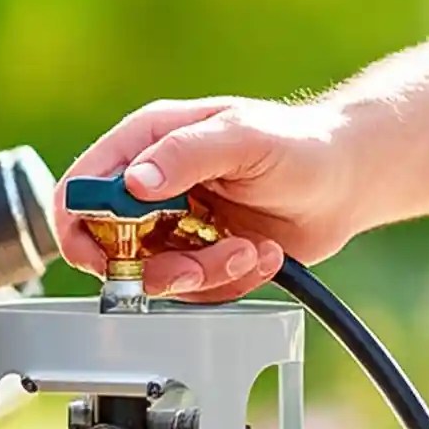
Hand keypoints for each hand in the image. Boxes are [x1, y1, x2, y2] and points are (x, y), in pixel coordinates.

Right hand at [53, 97, 363, 301]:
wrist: (347, 180)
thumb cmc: (299, 144)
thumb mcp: (241, 138)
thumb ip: (184, 154)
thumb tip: (131, 182)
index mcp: (146, 143)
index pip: (81, 188)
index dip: (85, 227)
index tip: (117, 252)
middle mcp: (152, 185)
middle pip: (109, 245)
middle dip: (154, 265)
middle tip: (198, 262)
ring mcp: (174, 225)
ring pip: (152, 275)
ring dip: (202, 274)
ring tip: (245, 249)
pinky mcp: (199, 257)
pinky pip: (191, 290)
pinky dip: (227, 281)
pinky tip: (258, 254)